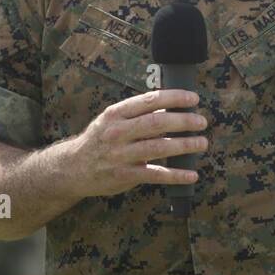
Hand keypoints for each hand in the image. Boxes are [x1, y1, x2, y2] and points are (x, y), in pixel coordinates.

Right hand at [66, 89, 206, 197]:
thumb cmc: (100, 139)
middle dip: (183, 121)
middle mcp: (118, 132)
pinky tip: (191, 175)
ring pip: (159, 148)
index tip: (193, 99)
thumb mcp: (111, 120)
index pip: (149, 101)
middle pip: (157, 123)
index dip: (174, 98)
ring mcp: (121, 155)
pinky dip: (176, 175)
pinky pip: (155, 175)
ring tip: (202, 143)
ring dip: (185, 145)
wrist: (73, 168)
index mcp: (116, 114)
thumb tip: (170, 106)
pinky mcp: (125, 176)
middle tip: (201, 122)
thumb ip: (137, 113)